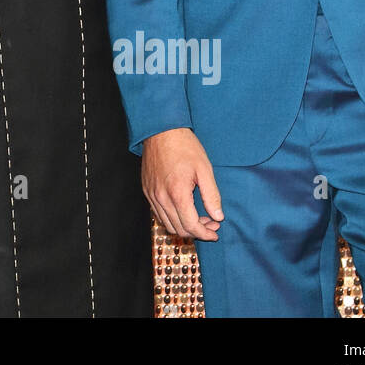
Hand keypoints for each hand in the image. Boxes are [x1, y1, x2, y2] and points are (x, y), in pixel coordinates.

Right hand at [140, 127, 223, 241]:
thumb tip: (218, 217)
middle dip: (197, 231)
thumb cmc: (184, 147)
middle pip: (179, 228)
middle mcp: (161, 198)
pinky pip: (158, 213)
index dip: (205, 233)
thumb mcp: (204, 169)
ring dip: (184, 226)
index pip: (191, 226)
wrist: (160, 131)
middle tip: (211, 223)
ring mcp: (151, 195)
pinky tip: (183, 210)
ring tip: (198, 218)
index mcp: (177, 193)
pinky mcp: (146, 190)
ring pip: (167, 224)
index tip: (215, 232)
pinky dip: (171, 218)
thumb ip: (211, 195)